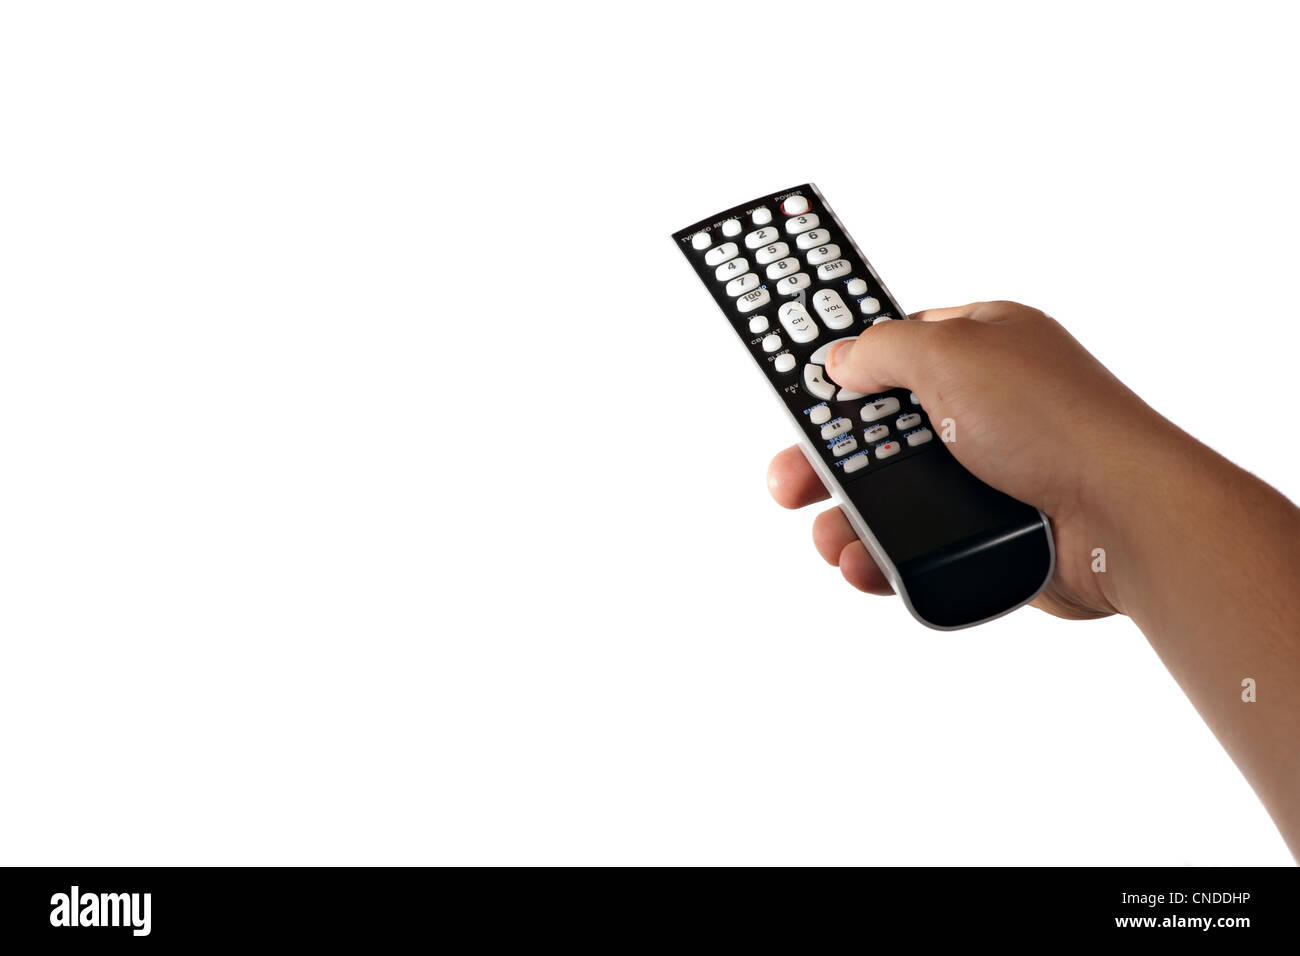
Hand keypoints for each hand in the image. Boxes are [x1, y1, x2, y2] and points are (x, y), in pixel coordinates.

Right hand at [766, 300, 1177, 620]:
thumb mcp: (950, 353)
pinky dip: (883, 554)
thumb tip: (841, 358)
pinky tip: (863, 562)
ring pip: (890, 495)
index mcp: (979, 346)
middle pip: (876, 430)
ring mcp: (985, 472)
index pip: (893, 347)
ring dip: (847, 517)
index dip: (842, 368)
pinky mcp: (988, 531)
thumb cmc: (1057, 424)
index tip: (795, 390)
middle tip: (788, 479)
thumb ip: (882, 348)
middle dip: (826, 458)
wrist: (1124, 521)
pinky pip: (917, 543)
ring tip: (829, 537)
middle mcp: (980, 407)